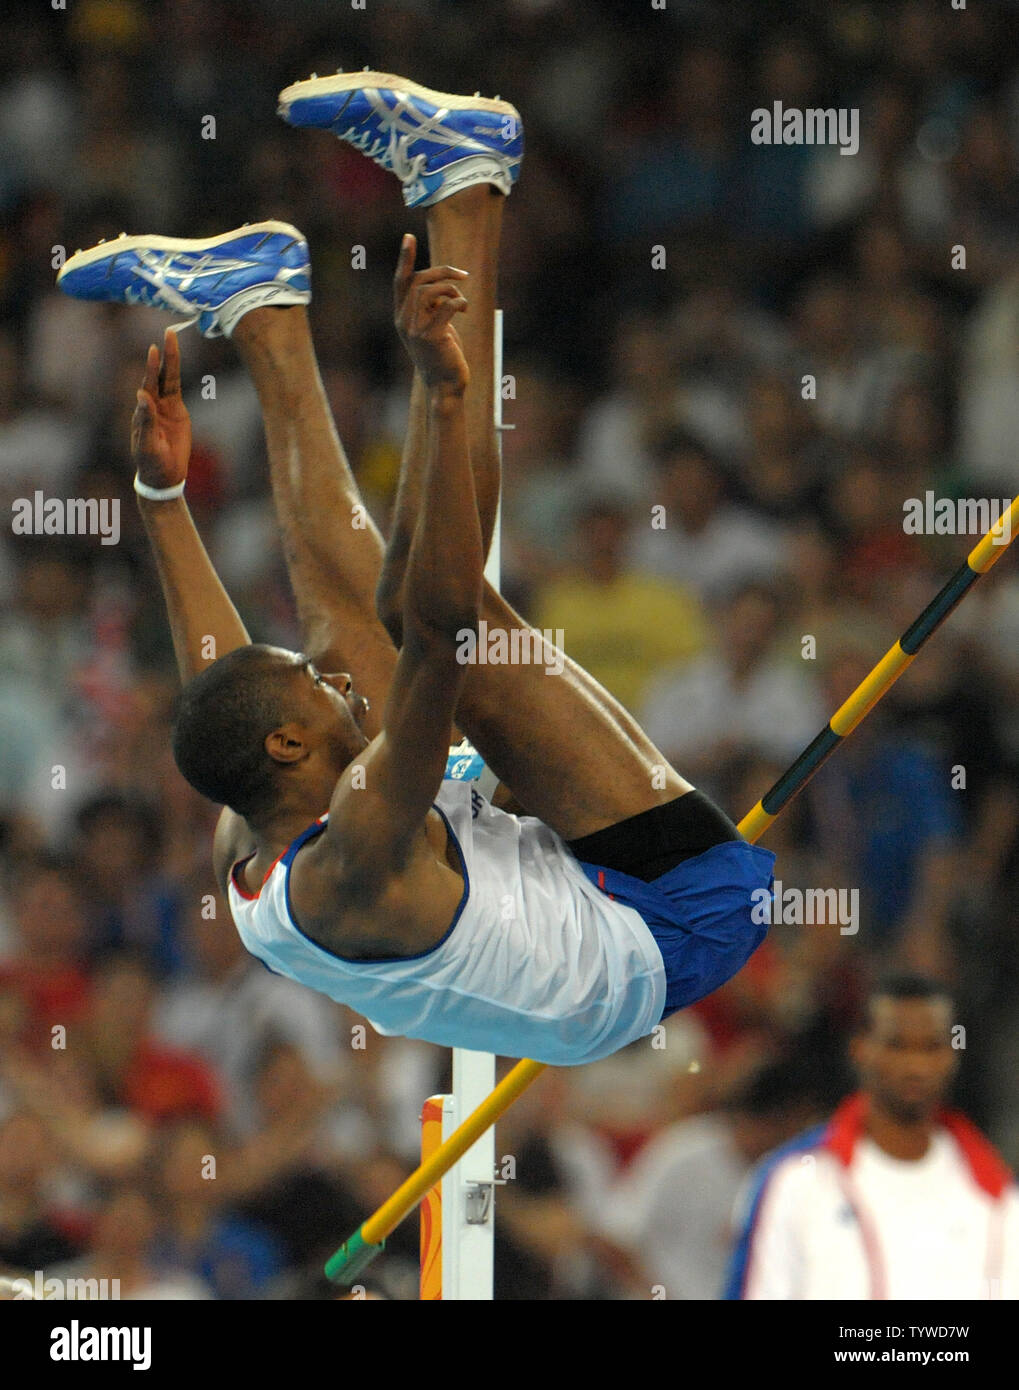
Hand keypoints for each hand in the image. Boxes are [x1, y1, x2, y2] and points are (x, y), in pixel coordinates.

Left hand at [131, 328, 190, 490]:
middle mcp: (153, 404)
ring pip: (170, 378)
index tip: (154, 351)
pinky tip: (174, 358)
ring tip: (172, 338)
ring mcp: (165, 406)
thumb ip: (146, 421)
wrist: (164, 474)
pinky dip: (176, 372)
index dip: (152, 369)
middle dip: (164, 355)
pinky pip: (176, 387)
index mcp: (143, 412)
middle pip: (160, 375)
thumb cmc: (152, 462)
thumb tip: (142, 396)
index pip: (148, 385)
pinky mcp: (177, 410)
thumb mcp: (148, 444)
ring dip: (171, 359)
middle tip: (168, 333)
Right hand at [393, 233, 469, 391]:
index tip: (408, 237)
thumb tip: (443, 283)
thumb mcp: (434, 325)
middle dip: (443, 272)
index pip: (400, 281)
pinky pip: (446, 306)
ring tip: (462, 300)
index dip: (405, 259)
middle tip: (463, 275)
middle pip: (418, 281)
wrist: (445, 386)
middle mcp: (404, 321)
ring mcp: (415, 330)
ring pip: (429, 291)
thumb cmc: (443, 354)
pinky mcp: (431, 338)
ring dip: (452, 289)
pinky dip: (459, 301)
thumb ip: (432, 305)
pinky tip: (464, 308)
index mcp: (402, 316)